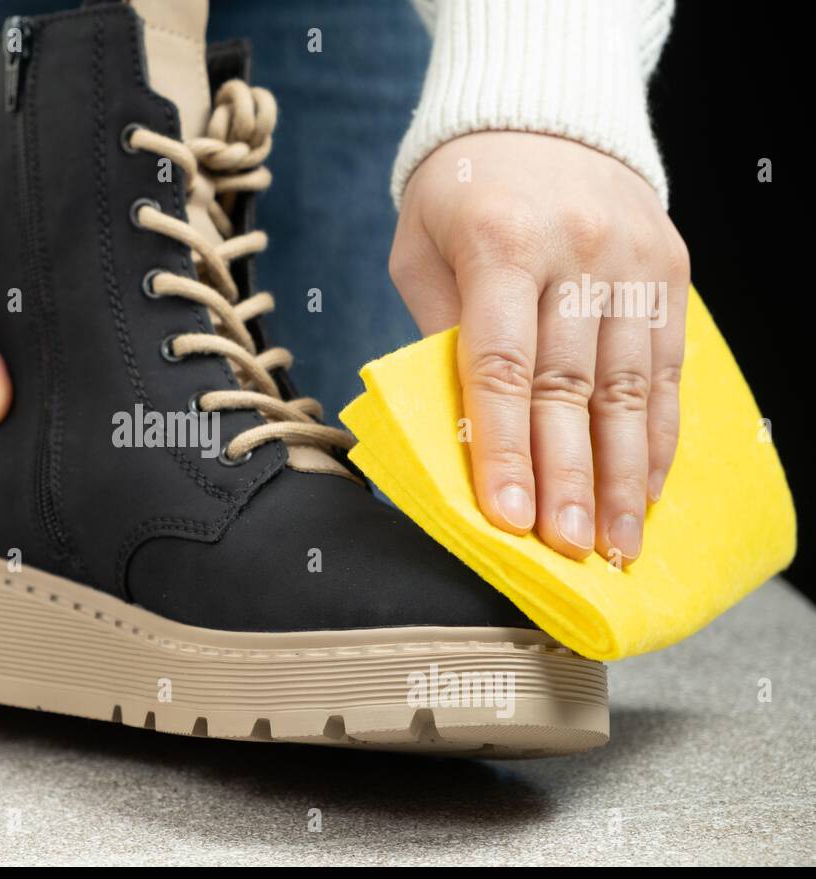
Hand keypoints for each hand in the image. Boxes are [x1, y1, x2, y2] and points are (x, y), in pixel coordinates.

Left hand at [390, 132, 688, 564]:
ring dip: (623, 476)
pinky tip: (646, 490)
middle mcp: (578, 251)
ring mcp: (632, 261)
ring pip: (630, 387)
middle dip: (570, 479)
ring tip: (615, 546)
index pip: (500, 366)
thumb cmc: (460, 196)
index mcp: (501, 243)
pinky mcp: (669, 271)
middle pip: (571, 387)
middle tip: (567, 553)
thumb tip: (460, 435)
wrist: (541, 115)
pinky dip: (658, 437)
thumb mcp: (420, 251)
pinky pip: (667, 368)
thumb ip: (439, 333)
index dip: (505, 449)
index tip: (509, 519)